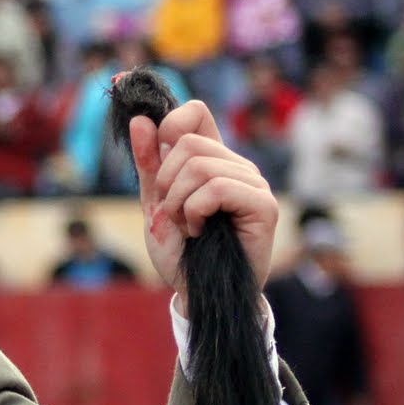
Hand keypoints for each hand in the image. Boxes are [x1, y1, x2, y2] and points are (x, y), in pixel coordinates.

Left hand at [129, 100, 277, 306]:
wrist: (195, 291)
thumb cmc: (180, 250)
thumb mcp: (154, 202)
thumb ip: (148, 164)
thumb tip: (139, 120)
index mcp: (212, 160)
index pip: (195, 113)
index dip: (169, 126)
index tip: (156, 157)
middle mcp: (236, 166)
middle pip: (188, 143)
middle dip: (165, 183)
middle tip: (172, 213)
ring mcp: (253, 183)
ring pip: (199, 166)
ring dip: (178, 203)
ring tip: (187, 226)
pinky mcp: (263, 205)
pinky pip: (217, 188)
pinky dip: (196, 212)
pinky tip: (200, 232)